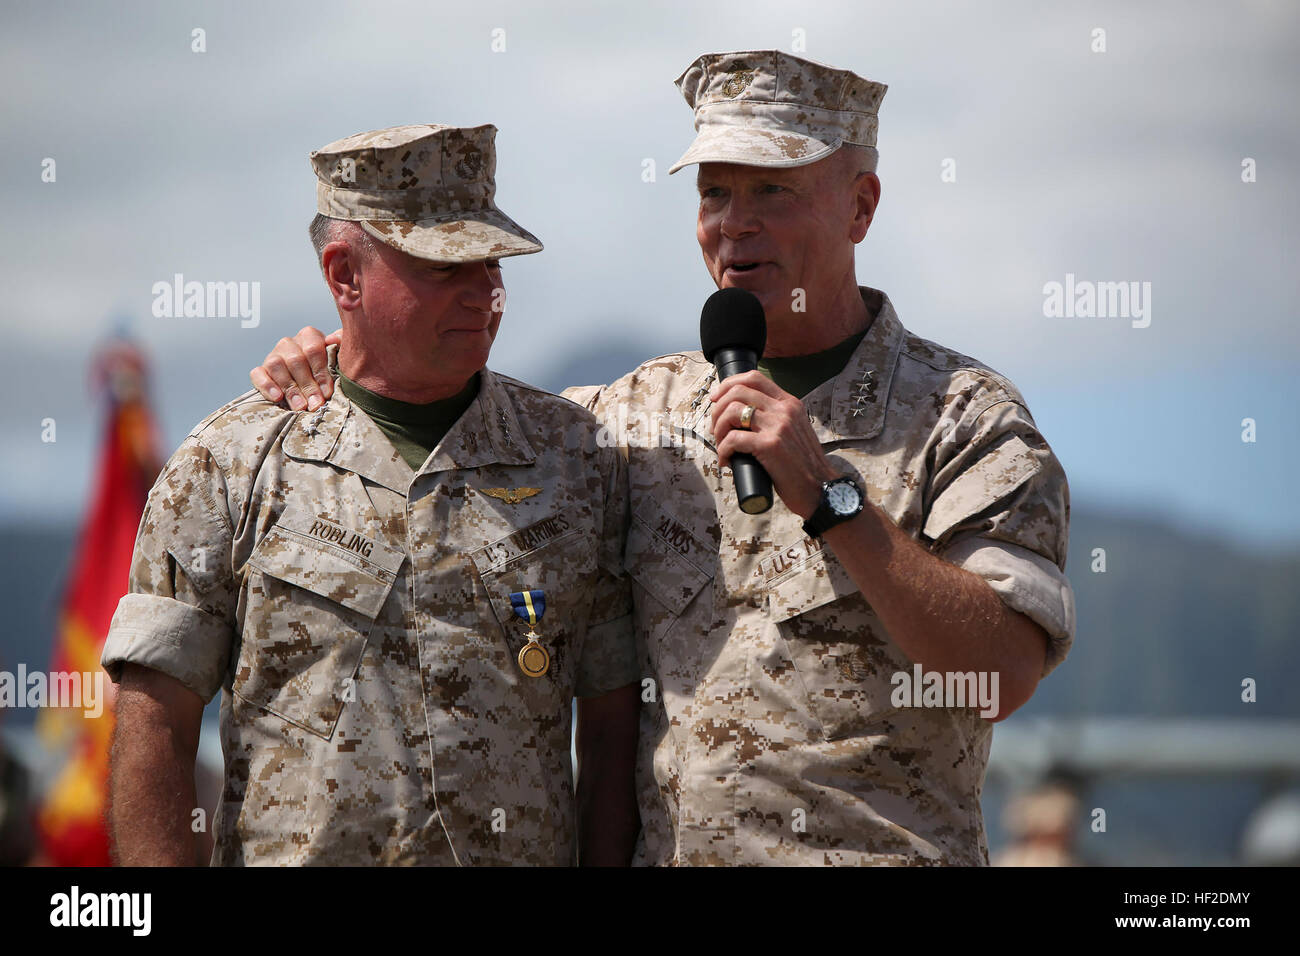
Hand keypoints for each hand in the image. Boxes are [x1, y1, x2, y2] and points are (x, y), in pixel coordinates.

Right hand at [249, 326, 341, 409]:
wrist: (311, 384)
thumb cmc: (329, 372)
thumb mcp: (340, 359)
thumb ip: (342, 347)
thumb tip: (333, 340)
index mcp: (310, 336)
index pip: (313, 348)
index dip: (320, 372)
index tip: (327, 392)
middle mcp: (290, 343)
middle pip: (296, 360)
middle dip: (308, 385)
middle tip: (316, 404)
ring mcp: (274, 355)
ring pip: (276, 366)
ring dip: (290, 388)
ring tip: (300, 406)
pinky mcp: (261, 370)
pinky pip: (258, 374)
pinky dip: (267, 385)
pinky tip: (277, 397)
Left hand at [709, 370, 838, 518]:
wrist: (821, 489)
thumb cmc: (804, 466)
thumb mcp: (795, 430)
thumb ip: (776, 419)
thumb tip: (743, 417)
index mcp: (790, 404)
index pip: (754, 378)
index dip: (728, 385)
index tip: (716, 399)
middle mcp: (784, 410)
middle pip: (738, 392)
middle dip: (717, 409)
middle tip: (715, 428)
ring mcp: (778, 426)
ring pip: (732, 412)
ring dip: (719, 429)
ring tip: (721, 445)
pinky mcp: (770, 445)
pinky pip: (733, 439)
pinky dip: (723, 450)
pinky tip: (726, 461)